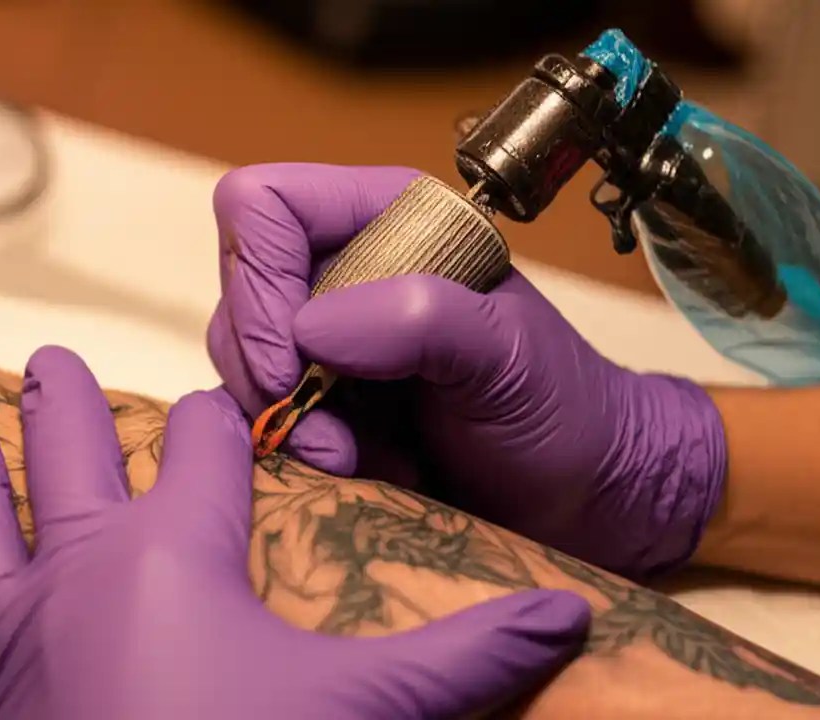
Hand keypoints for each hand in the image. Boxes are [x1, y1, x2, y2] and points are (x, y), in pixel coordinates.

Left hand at [0, 345, 588, 718]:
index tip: (206, 408)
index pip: (195, 452)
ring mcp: (2, 660)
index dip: (208, 425)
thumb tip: (570, 614)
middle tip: (45, 355)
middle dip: (56, 407)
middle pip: (57, 465)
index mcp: (169, 557)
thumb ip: (462, 656)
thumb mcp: (366, 713)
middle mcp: (72, 584)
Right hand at [208, 163, 728, 578]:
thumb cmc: (562, 411)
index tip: (294, 365)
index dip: (259, 280)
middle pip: (238, 289)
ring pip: (238, 359)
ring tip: (361, 457)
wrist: (580, 493)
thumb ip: (421, 319)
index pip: (265, 205)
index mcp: (387, 219)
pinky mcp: (319, 399)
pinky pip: (259, 414)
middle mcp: (343, 269)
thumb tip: (311, 327)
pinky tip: (362, 469)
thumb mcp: (506, 356)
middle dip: (271, 374)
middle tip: (337, 439)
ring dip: (290, 423)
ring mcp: (325, 338)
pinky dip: (299, 452)